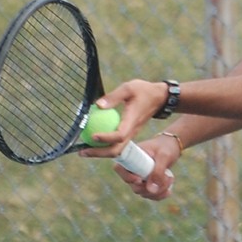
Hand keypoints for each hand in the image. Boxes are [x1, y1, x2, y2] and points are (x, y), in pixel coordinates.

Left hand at [79, 79, 175, 198]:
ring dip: (100, 153)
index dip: (106, 138)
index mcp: (132, 121)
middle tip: (82, 152)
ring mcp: (131, 134)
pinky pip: (116, 144)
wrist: (160, 97)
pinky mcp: (129, 133)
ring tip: (83, 151)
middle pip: (116, 150)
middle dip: (99, 154)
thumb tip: (97, 106)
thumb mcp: (128, 88)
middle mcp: (132, 131)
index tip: (92, 135)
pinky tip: (92, 141)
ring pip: (116, 150)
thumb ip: (113, 96)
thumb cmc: (143, 90)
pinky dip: (104, 146)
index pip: (119, 135)